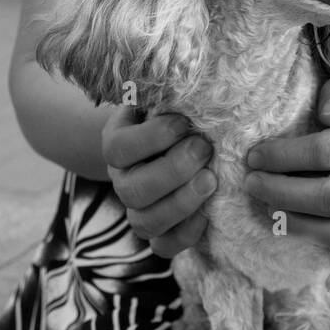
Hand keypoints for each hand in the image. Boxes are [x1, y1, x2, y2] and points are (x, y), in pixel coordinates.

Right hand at [102, 105, 216, 257]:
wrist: (170, 144)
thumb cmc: (172, 115)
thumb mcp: (164, 99)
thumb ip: (168, 95)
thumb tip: (186, 83)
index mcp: (117, 145)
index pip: (120, 149)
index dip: (151, 138)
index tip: (183, 122)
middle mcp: (122, 181)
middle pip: (134, 190)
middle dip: (173, 170)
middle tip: (204, 149)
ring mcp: (137, 210)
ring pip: (146, 221)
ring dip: (181, 202)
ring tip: (212, 180)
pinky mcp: (158, 233)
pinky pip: (163, 246)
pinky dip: (185, 234)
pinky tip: (208, 214)